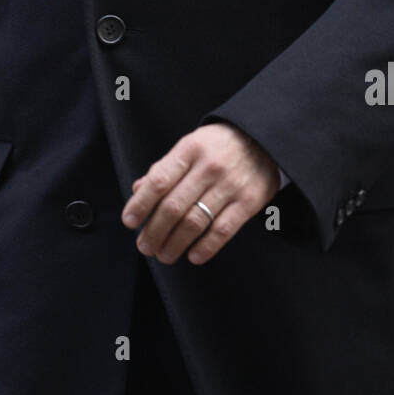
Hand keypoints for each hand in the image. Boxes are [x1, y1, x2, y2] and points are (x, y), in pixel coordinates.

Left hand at [121, 123, 279, 265]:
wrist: (264, 138)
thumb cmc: (218, 145)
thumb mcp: (190, 145)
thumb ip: (165, 168)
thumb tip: (138, 191)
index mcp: (190, 149)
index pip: (159, 180)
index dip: (141, 204)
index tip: (129, 222)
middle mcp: (209, 166)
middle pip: (174, 206)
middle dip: (154, 231)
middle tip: (145, 246)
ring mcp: (230, 185)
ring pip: (195, 222)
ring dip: (175, 244)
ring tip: (164, 255)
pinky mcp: (249, 202)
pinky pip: (222, 230)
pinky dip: (205, 247)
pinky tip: (192, 256)